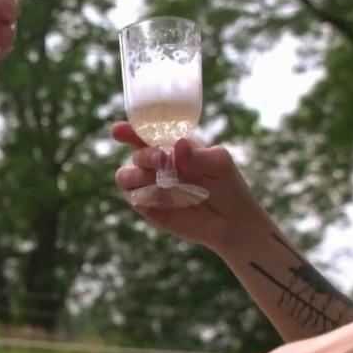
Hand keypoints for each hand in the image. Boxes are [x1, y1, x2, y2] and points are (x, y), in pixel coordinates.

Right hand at [112, 126, 267, 254]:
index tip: (119, 130)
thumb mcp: (219, 163)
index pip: (145, 134)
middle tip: (161, 160)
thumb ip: (198, 155)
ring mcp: (151, 186)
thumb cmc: (228, 186)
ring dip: (137, 175)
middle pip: (136, 155)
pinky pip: (133, 198)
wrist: (233, 222)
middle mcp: (157, 165)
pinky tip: (161, 199)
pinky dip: (143, 196)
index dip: (130, 130)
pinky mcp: (149, 208)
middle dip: (145, 156)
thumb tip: (178, 146)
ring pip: (126, 176)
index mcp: (172, 147)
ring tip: (158, 179)